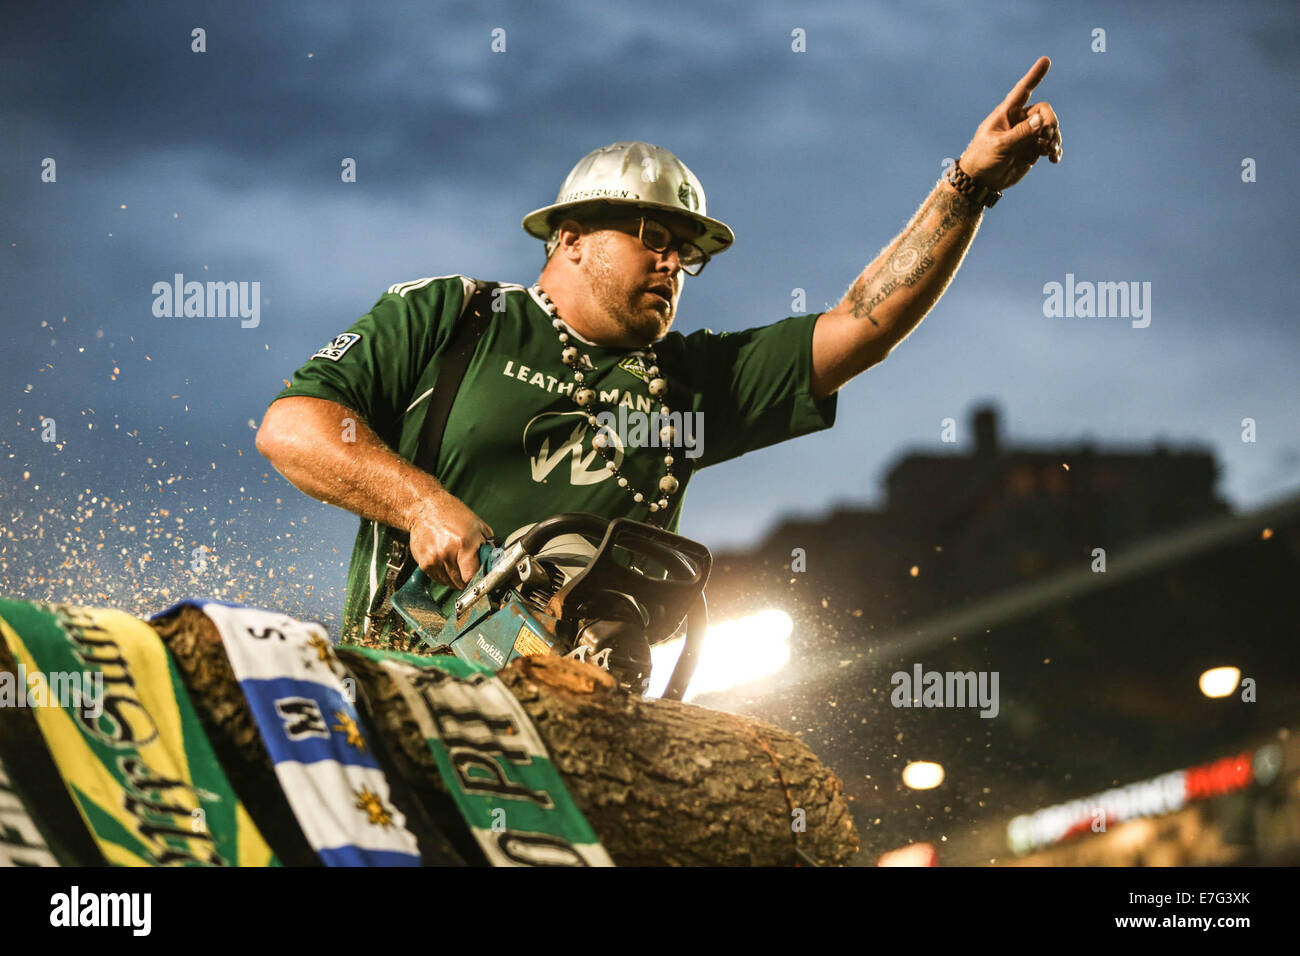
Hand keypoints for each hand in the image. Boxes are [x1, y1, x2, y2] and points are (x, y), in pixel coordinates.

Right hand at [407, 489, 493, 589]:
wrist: (425, 508)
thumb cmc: (453, 514)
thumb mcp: (478, 525)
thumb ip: (488, 545)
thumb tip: (494, 562)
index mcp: (464, 543)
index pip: (472, 576)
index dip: (478, 579)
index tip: (480, 577)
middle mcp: (447, 553)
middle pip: (460, 583)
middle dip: (467, 579)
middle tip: (468, 568)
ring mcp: (434, 560)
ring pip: (449, 583)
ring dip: (455, 577)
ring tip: (455, 561)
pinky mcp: (424, 564)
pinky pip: (438, 579)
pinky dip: (443, 575)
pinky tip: (445, 560)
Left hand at [957, 56, 1061, 191]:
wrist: (981, 181)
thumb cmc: (983, 158)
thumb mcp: (1000, 145)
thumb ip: (1021, 133)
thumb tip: (1041, 120)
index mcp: (1007, 113)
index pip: (1023, 90)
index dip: (1034, 76)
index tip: (1046, 60)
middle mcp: (1019, 121)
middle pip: (1044, 111)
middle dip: (1050, 122)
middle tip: (1047, 136)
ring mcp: (1027, 135)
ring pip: (1050, 128)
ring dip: (1055, 138)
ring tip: (1052, 152)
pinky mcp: (1032, 149)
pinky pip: (1050, 144)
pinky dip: (1054, 150)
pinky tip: (1054, 158)